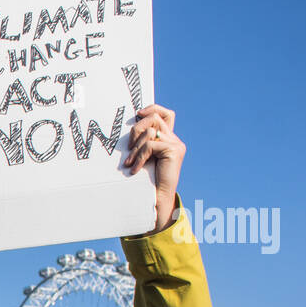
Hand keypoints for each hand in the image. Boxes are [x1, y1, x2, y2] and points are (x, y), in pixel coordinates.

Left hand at [123, 104, 184, 232]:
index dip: (153, 108)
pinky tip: (135, 169)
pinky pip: (150, 145)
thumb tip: (131, 124)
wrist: (157, 198)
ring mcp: (177, 144)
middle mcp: (175, 139)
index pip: (166, 113)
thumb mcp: (143, 156)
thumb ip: (142, 142)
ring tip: (130, 163)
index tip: (138, 114)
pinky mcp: (174, 150)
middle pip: (155, 118)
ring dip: (136, 148)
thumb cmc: (146, 180)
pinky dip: (139, 157)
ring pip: (150, 133)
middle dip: (137, 130)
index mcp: (168, 139)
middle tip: (129, 148)